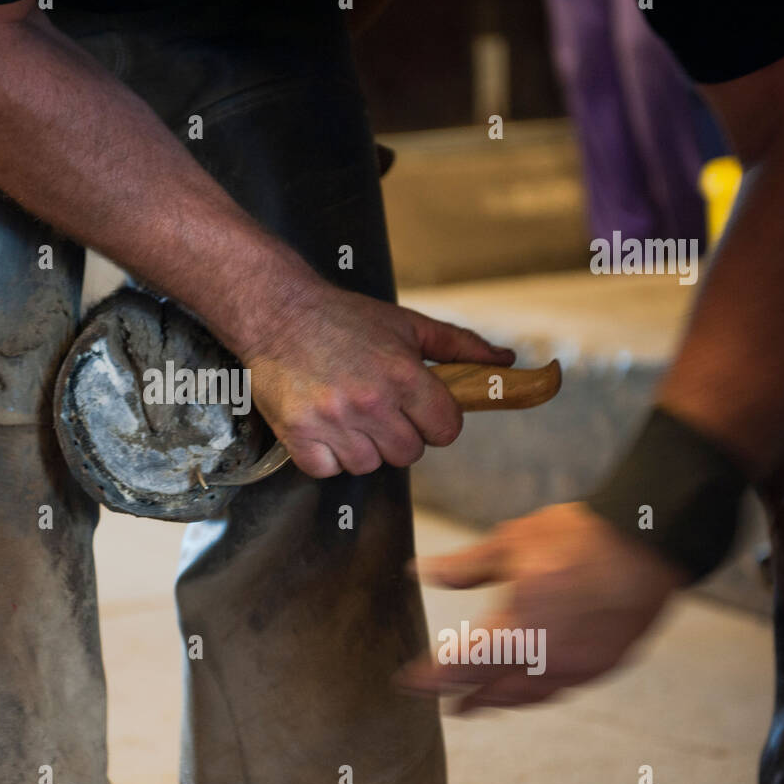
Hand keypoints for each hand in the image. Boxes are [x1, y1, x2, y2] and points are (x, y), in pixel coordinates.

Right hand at [240, 284, 514, 476]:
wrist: (278, 313)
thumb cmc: (343, 318)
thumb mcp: (408, 324)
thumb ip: (460, 346)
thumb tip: (506, 362)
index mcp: (403, 374)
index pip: (445, 430)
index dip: (436, 421)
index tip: (419, 409)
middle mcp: (370, 402)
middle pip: (409, 454)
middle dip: (400, 435)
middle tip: (379, 409)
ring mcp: (332, 421)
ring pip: (369, 465)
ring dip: (363, 446)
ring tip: (347, 412)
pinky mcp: (299, 435)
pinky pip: (329, 470)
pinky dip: (327, 455)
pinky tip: (324, 425)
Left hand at [392, 502, 688, 712]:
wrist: (650, 543)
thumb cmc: (582, 537)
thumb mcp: (512, 541)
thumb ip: (464, 566)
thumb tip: (420, 572)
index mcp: (520, 628)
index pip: (460, 667)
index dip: (430, 679)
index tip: (407, 682)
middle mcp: (548, 657)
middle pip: (491, 691)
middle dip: (459, 696)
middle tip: (434, 698)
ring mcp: (579, 666)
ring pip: (526, 697)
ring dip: (496, 701)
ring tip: (474, 703)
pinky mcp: (603, 665)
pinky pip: (556, 690)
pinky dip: (530, 692)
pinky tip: (522, 687)